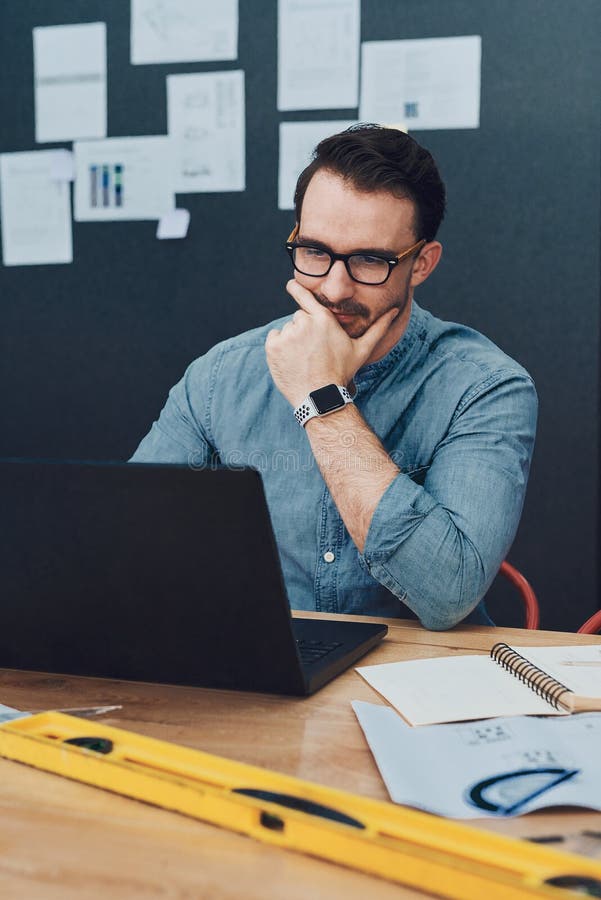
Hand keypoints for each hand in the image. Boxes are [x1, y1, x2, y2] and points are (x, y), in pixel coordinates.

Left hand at [265, 279, 398, 406]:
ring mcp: (288, 334)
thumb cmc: (342, 372)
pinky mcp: (273, 346)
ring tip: (304, 359)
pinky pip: (274, 339)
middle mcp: (304, 322)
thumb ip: (377, 328)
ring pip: (287, 331)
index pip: (305, 296)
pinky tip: (292, 361)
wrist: (320, 396)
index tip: (290, 283)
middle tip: (313, 351)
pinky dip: (279, 349)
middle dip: (304, 331)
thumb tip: (395, 311)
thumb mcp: (361, 349)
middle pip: (299, 319)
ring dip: (292, 341)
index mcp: (324, 319)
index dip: (296, 288)